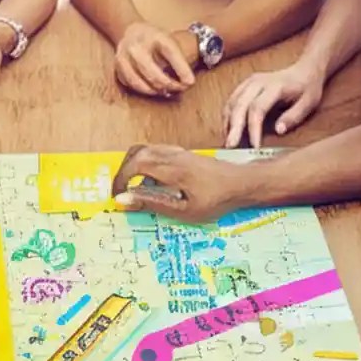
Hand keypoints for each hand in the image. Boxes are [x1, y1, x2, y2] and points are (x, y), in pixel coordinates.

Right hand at [110, 144, 246, 221]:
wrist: (243, 183)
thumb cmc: (217, 200)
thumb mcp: (184, 210)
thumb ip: (152, 203)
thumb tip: (123, 199)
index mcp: (171, 168)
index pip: (134, 164)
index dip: (120, 179)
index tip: (118, 195)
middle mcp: (172, 155)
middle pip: (136, 153)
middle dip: (123, 171)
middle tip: (122, 192)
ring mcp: (178, 152)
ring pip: (145, 150)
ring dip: (133, 166)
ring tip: (134, 188)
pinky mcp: (183, 153)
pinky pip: (156, 152)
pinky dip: (144, 163)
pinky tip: (151, 181)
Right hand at [114, 22, 194, 96]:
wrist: (130, 30)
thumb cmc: (154, 39)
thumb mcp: (168, 40)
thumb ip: (178, 59)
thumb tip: (187, 82)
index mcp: (155, 36)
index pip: (170, 53)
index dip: (182, 69)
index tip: (191, 82)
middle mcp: (137, 46)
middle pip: (153, 73)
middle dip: (168, 85)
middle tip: (179, 90)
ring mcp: (124, 56)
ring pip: (140, 82)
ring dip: (155, 91)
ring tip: (166, 92)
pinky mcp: (118, 66)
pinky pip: (131, 84)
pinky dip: (142, 89)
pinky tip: (152, 89)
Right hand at [223, 61, 325, 147]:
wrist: (304, 70)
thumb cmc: (307, 88)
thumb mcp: (309, 103)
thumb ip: (294, 116)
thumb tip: (278, 130)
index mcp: (275, 86)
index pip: (258, 108)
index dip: (253, 129)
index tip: (254, 147)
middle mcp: (258, 82)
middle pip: (239, 105)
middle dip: (234, 128)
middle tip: (230, 146)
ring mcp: (249, 82)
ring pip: (232, 103)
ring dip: (228, 123)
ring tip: (229, 142)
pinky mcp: (244, 86)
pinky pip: (231, 102)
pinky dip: (228, 117)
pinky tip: (229, 130)